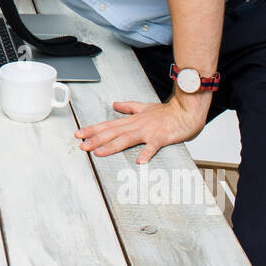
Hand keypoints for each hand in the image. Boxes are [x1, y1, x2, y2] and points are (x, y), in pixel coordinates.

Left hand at [75, 97, 205, 163]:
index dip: (93, 129)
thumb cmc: (166, 112)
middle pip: (113, 132)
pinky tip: (139, 161)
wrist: (185, 111)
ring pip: (127, 139)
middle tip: (83, 146)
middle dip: (96, 139)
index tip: (79, 134)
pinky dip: (146, 153)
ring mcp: (148, 131)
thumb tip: (114, 105)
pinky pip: (153, 147)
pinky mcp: (161, 137)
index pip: (108, 125)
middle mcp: (137, 125)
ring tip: (99, 153)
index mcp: (132, 120)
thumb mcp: (144, 107)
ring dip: (112, 146)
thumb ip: (128, 107)